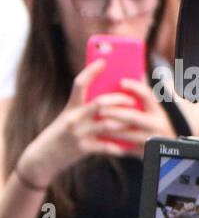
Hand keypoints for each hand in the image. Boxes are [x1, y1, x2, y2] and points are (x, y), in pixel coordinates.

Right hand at [14, 60, 144, 186]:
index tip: (104, 61)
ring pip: (107, 124)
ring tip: (135, 121)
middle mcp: (74, 117)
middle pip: (100, 103)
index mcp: (71, 107)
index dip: (91, 71)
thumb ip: (84, 108)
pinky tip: (126, 147)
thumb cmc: (61, 134)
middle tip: (132, 99)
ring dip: (124, 122)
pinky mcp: (83, 148)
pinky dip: (118, 147)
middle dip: (119, 99)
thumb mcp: (69, 117)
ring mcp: (79, 133)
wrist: (43, 156)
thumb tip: (108, 99)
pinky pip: (106, 146)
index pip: (80, 84)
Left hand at [87, 76, 178, 157]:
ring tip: (96, 124)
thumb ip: (143, 94)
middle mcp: (155, 125)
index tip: (122, 82)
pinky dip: (111, 145)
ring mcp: (149, 139)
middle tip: (99, 108)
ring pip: (125, 134)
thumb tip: (136, 70)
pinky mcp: (142, 152)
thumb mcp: (154, 111)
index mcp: (157, 112)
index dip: (135, 88)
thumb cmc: (155, 125)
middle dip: (114, 112)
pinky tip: (101, 140)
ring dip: (108, 129)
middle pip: (132, 116)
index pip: (148, 96)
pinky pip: (124, 149)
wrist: (168, 151)